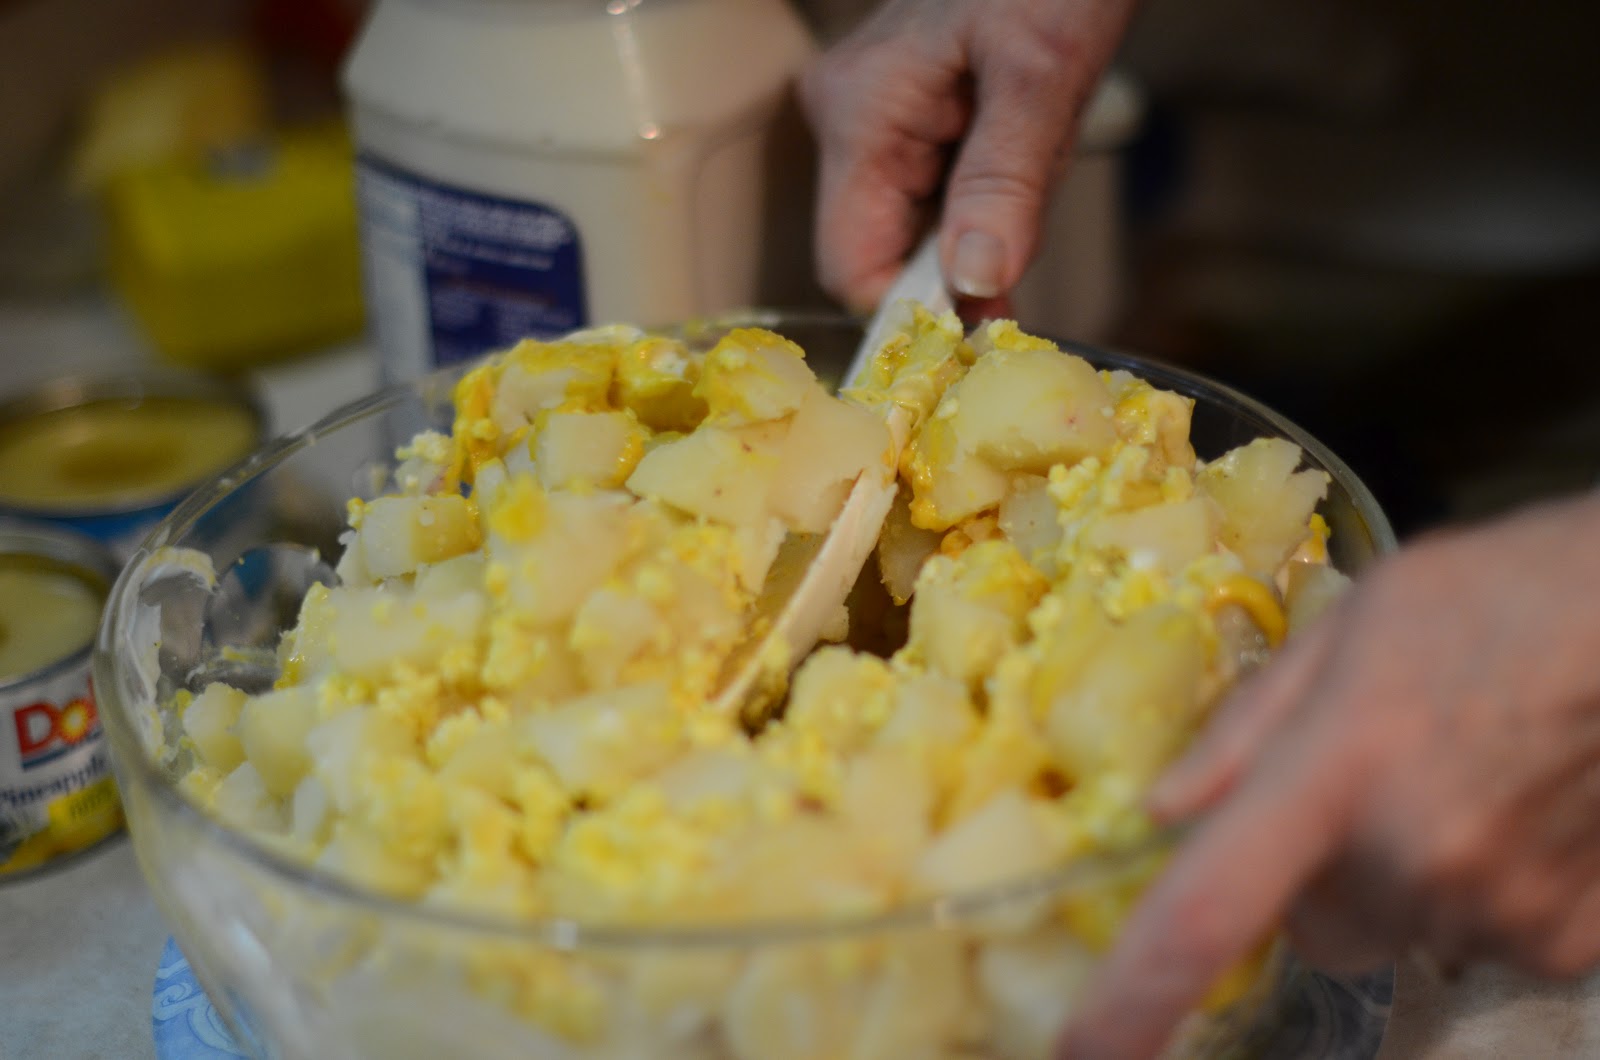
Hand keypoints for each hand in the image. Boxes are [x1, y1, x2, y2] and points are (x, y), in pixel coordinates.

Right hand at [800, 0, 1136, 315]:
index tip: (983, 328)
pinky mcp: (905, 117)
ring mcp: (872, 119)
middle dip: (958, 266)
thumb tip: (975, 285)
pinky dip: (982, 202)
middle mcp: (847, 122)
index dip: (915, 310)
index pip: (853, 267)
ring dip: (980, 229)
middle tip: (1031, 236)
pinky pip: (933, 193)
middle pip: (881, 253)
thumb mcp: (1043, 75)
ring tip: (1033, 161)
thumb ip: (1007, 182)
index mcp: (859, 115)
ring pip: (912, 228)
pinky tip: (1020, 160)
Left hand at [1059, 493, 1599, 1058]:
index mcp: (1335, 772)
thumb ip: (1245, 728)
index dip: (1134, 996)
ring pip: (1396, 934)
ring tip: (1458, 778)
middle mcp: (1411, 861)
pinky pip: (1480, 941)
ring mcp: (1498, 912)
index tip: (1079, 1055)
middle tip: (1368, 786)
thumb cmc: (1493, 597)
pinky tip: (1514, 808)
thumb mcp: (1347, 625)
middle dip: (1318, 877)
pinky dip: (1481, 896)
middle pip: (1313, 928)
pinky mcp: (1565, 943)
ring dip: (1403, 881)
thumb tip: (1163, 813)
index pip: (1210, 909)